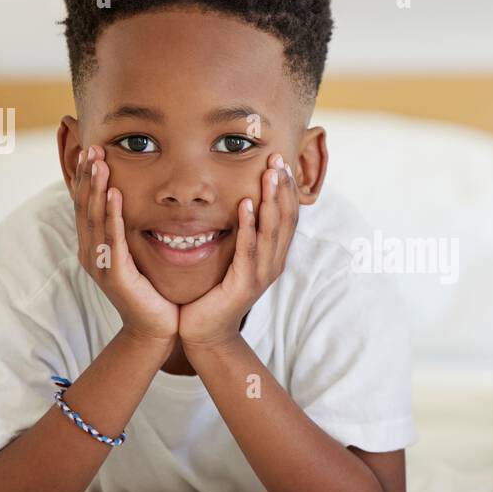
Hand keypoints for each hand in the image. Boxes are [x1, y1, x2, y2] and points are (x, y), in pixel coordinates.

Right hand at [73, 144, 178, 347]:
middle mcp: (91, 252)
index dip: (85, 177)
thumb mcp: (136, 254)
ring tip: (99, 163)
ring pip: (94, 218)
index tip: (89, 150)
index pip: (85, 204)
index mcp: (94, 246)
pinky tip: (113, 194)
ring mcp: (100, 263)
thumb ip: (130, 231)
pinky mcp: (114, 274)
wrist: (155, 329)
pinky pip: (112, 238)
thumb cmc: (150, 291)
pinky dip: (112, 214)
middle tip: (92, 146)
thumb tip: (134, 203)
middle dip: (87, 176)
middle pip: (84, 206)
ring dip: (96, 188)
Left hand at [178, 152, 298, 353]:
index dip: (286, 190)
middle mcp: (273, 263)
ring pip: (272, 231)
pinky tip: (245, 205)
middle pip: (285, 219)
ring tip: (269, 174)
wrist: (205, 332)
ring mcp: (261, 275)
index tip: (281, 163)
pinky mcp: (244, 284)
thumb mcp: (232, 260)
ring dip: (271, 200)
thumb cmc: (214, 294)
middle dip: (282, 188)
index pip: (287, 217)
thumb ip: (240, 236)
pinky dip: (248, 226)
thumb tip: (237, 203)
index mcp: (272, 256)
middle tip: (277, 159)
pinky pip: (249, 249)